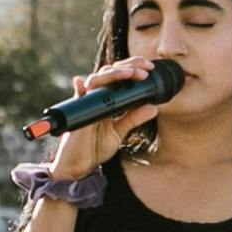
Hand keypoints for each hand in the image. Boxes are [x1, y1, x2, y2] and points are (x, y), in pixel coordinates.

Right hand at [39, 60, 166, 181]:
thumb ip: (134, 118)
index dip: (133, 68)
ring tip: (130, 73)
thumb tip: (154, 108)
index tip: (150, 68)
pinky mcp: (78, 112)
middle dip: (128, 66)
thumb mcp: (119, 132)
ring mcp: (87, 103)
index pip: (119, 76)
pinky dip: (79, 88)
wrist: (80, 165)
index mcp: (107, 99)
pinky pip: (78, 96)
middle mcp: (96, 97)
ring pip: (97, 79)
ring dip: (114, 74)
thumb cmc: (95, 147)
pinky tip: (81, 82)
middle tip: (146, 68)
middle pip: (110, 72)